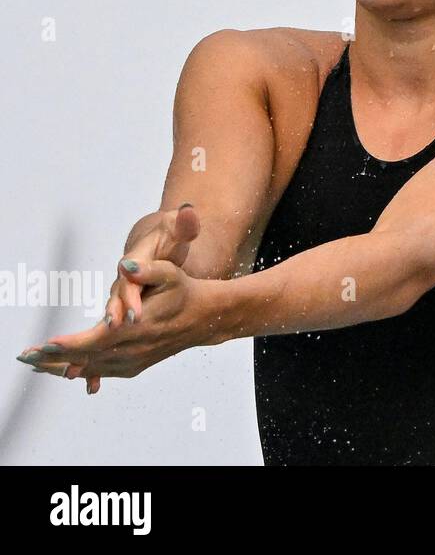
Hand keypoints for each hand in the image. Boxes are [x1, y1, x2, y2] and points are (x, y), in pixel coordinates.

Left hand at [17, 258, 219, 381]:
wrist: (204, 317)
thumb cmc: (184, 292)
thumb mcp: (170, 272)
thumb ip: (147, 269)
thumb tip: (126, 266)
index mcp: (137, 328)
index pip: (96, 339)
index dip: (69, 344)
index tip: (45, 344)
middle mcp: (133, 349)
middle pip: (86, 358)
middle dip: (53, 359)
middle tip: (25, 357)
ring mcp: (134, 361)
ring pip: (91, 368)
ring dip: (61, 367)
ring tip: (35, 364)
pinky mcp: (135, 365)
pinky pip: (102, 373)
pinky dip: (80, 372)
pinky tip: (63, 371)